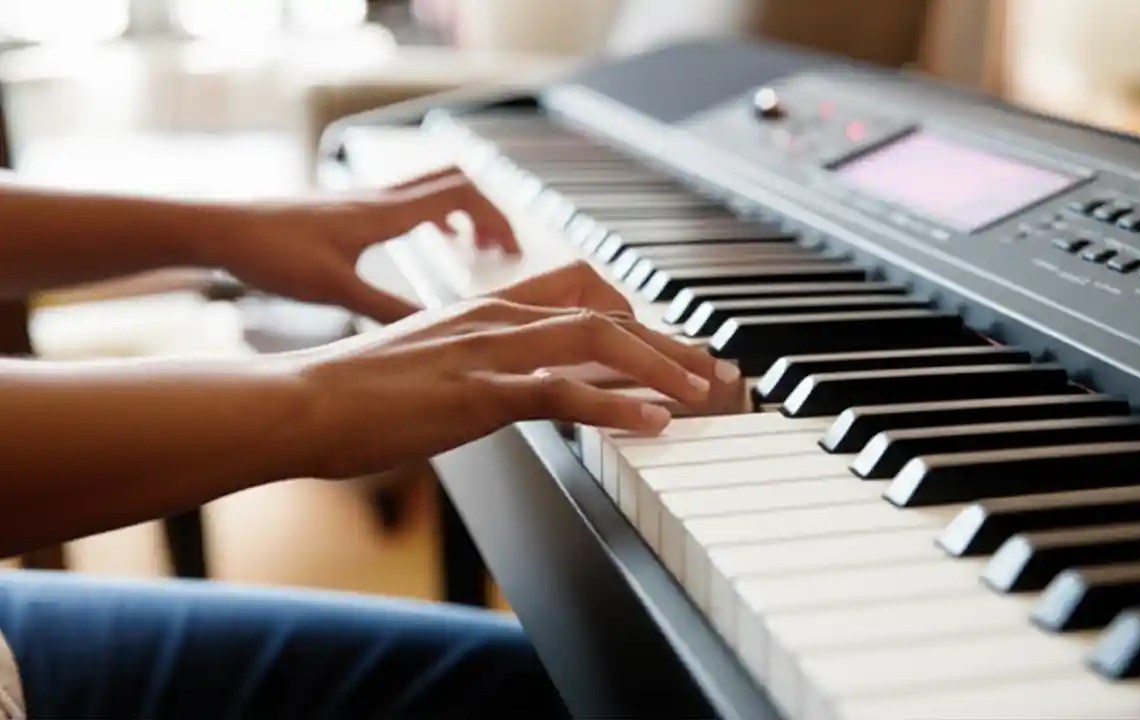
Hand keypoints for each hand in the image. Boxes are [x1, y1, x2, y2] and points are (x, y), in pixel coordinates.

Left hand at [209, 167, 516, 323]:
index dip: (496, 216)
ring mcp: (358, 201)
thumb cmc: (270, 254)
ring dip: (456, 211)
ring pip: (425, 188)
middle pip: (451, 180)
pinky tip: (414, 246)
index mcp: (384, 213)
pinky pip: (400, 202)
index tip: (511, 249)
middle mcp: (377, 199)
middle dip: (485, 209)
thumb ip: (388, 309)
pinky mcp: (342, 211)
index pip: (461, 193)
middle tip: (500, 245)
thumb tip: (436, 328)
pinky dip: (425, 217)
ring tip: (468, 245)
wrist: (218, 230)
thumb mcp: (336, 290)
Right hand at [288, 265, 739, 479]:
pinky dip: (615, 406)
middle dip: (662, 340)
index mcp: (483, 307)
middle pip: (603, 312)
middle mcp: (494, 317)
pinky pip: (562, 393)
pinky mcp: (478, 393)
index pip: (576, 290)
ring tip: (697, 393)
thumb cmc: (352, 391)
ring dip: (657, 367)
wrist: (298, 402)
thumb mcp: (426, 363)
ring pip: (596, 342)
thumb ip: (474, 366)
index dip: (629, 312)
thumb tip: (510, 391)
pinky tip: (650, 422)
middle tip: (704, 368)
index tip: (661, 343)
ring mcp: (488, 351)